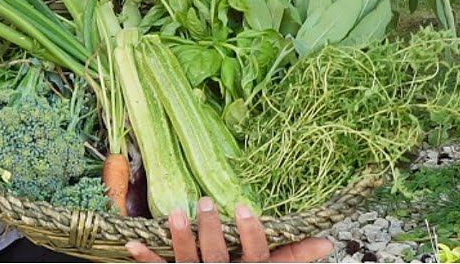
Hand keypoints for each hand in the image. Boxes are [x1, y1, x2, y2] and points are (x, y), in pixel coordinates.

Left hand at [125, 197, 333, 262]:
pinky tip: (132, 242)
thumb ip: (295, 259)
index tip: (242, 207)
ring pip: (186, 263)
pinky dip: (145, 258)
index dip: (250, 233)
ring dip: (179, 239)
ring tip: (175, 213)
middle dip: (210, 231)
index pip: (256, 256)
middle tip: (204, 203)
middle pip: (217, 257)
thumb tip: (327, 241)